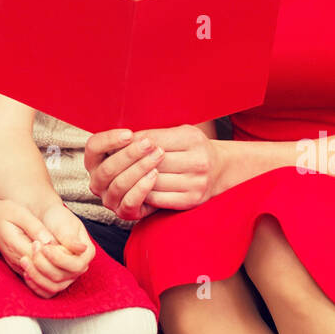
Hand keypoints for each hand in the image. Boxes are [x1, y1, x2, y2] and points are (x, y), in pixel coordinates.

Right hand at [0, 199, 61, 296]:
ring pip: (39, 277)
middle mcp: (16, 259)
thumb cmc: (5, 212)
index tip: (64, 244)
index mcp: (15, 245)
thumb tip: (50, 241)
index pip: (40, 258)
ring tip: (65, 255)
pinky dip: (48, 272)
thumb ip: (35, 227)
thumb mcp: (20, 213)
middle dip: (58, 264)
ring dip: (54, 269)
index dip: (54, 254)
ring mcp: (17, 265)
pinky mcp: (20, 267)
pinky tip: (57, 261)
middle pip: (41, 271)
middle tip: (69, 251)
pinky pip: (35, 277)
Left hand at [25, 203, 94, 293]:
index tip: (44, 246)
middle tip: (32, 249)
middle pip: (63, 277)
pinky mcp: (54, 282)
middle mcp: (79, 268)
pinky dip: (35, 285)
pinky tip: (25, 273)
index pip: (76, 265)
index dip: (59, 258)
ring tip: (24, 260)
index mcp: (87, 253)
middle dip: (44, 265)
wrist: (45, 218)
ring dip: (37, 276)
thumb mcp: (64, 223)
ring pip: (54, 287)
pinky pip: (46, 292)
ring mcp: (67, 277)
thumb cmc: (56, 218)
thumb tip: (81, 248)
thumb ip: (70, 237)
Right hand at [85, 130, 162, 220]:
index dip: (110, 139)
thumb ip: (131, 142)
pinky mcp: (123, 213)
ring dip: (140, 168)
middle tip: (149, 144)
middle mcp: (96, 182)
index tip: (129, 133)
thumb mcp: (132, 149)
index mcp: (93, 163)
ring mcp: (109, 199)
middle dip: (131, 154)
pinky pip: (129, 202)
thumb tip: (142, 136)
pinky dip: (142, 188)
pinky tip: (155, 175)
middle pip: (107, 167)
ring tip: (157, 157)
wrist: (156, 188)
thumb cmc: (141, 162)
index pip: (93, 147)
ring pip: (119, 184)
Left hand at [87, 125, 221, 219]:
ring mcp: (196, 183)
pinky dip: (144, 193)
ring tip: (122, 174)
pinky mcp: (191, 200)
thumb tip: (125, 140)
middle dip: (131, 160)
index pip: (153, 139)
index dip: (133, 142)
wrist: (220, 169)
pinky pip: (158, 198)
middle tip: (114, 160)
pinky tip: (136, 188)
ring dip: (135, 178)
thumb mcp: (180, 133)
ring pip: (153, 181)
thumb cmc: (193, 148)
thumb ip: (157, 135)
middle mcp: (198, 161)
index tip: (119, 144)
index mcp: (193, 139)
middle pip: (153, 161)